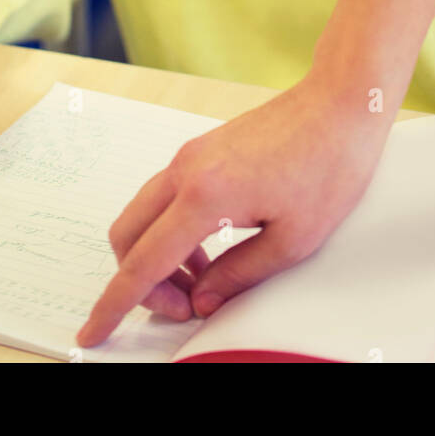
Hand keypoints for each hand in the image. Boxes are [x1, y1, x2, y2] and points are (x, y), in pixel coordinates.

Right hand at [76, 70, 390, 346]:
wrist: (341, 103)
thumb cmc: (329, 166)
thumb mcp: (293, 239)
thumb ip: (238, 276)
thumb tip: (201, 301)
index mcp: (205, 196)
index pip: (143, 263)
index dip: (114, 304)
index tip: (93, 333)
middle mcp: (186, 171)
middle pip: (127, 236)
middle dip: (140, 282)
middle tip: (184, 308)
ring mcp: (191, 155)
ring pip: (143, 215)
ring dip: (157, 256)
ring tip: (203, 281)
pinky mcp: (203, 149)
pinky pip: (164, 197)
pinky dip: (170, 230)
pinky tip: (210, 248)